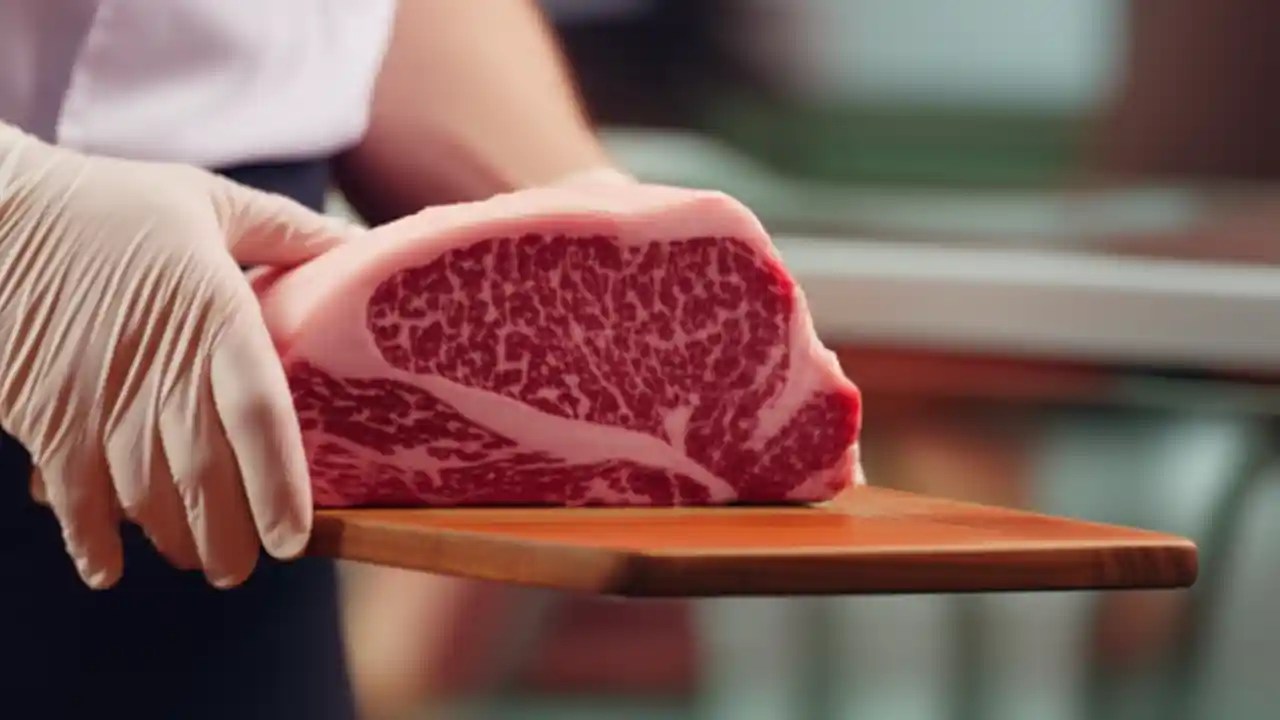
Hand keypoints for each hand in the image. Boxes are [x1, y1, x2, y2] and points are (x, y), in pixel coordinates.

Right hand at [0, 123, 359, 588]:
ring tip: (197, 559)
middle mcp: (161, 367)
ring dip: (173, 540)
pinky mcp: (43, 414)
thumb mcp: (214, 201)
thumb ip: (290, 233)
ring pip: (145, 497)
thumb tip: (359, 247)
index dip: (279, 486)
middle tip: (244, 568)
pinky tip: (108, 569)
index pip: (260, 417)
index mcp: (215, 316)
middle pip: (206, 477)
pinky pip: (71, 496)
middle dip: (229, 537)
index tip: (294, 538)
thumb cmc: (115, 204)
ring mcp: (98, 397)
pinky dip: (89, 540)